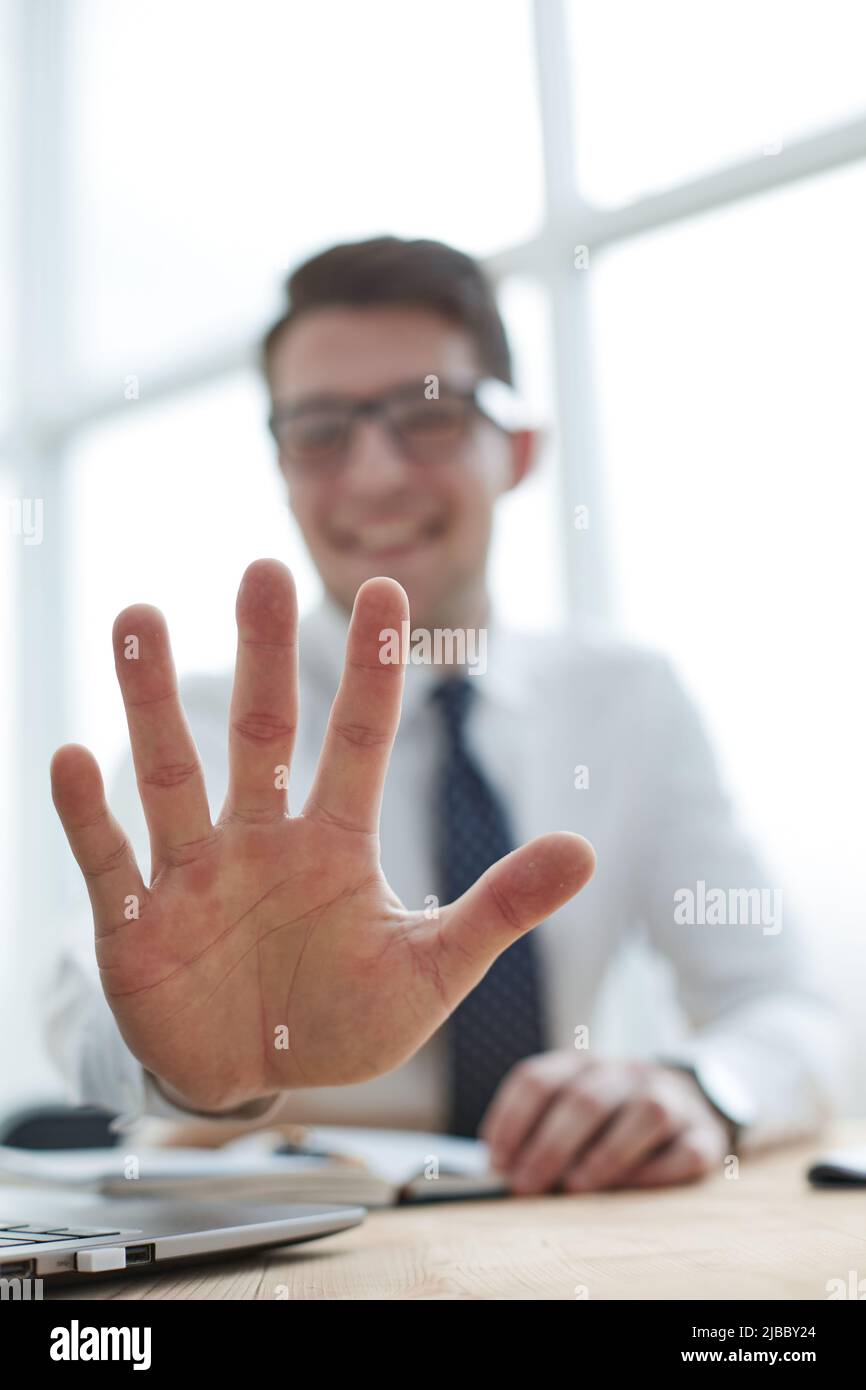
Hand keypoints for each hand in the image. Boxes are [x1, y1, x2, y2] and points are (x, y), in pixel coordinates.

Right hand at [51, 560, 594, 1112]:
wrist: (253, 1079)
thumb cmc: (341, 1019)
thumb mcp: (431, 970)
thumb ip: (499, 908)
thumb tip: (587, 849)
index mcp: (333, 844)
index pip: (358, 740)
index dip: (372, 670)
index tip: (387, 590)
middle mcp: (260, 840)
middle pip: (260, 737)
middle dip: (262, 658)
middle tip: (261, 570)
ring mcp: (194, 875)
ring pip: (172, 776)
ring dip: (153, 703)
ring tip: (140, 618)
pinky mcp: (136, 924)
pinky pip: (110, 861)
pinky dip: (89, 815)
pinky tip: (71, 754)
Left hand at [479, 1051, 730, 1193]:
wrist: (692, 1098)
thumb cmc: (612, 1116)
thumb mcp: (573, 1106)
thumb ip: (538, 1130)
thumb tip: (501, 1171)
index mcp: (584, 1063)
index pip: (538, 1079)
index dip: (511, 1119)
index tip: (496, 1161)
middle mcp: (627, 1073)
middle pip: (586, 1098)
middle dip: (549, 1145)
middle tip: (525, 1185)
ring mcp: (671, 1099)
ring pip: (645, 1113)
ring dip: (605, 1153)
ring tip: (576, 1187)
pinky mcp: (705, 1134)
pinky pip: (687, 1150)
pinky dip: (656, 1171)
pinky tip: (629, 1189)